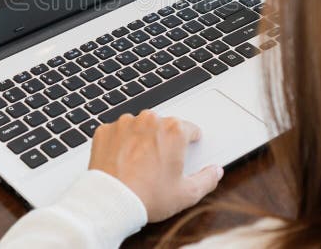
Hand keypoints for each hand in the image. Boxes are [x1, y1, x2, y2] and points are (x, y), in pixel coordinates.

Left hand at [88, 110, 223, 221]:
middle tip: (160, 163)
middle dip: (163, 140)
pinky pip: (117, 133)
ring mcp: (125, 123)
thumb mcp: (187, 194)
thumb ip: (207, 179)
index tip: (188, 146)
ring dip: (141, 139)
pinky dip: (119, 144)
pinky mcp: (105, 131)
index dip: (190, 139)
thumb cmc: (148, 197)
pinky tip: (121, 161)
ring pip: (139, 127)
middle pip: (162, 126)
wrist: (110, 201)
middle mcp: (149, 120)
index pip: (189, 128)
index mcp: (173, 130)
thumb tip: (215, 172)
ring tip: (139, 164)